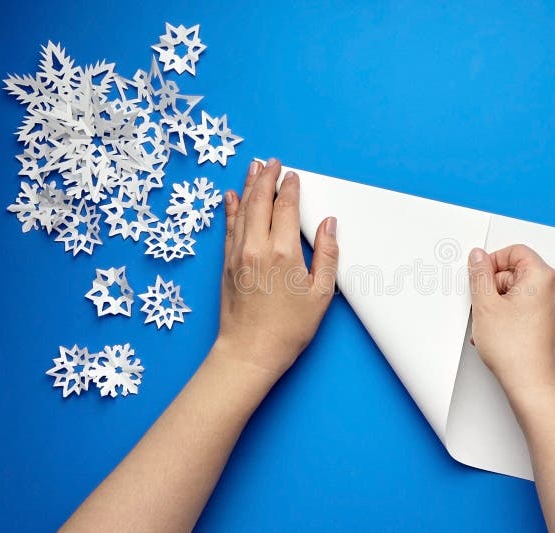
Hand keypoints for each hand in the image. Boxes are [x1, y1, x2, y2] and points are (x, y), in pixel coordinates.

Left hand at [214, 158, 338, 378]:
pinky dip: (230, 209)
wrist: (249, 352)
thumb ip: (327, 255)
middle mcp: (257, 248)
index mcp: (284, 253)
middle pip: (260, 201)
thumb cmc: (288, 329)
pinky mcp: (226, 264)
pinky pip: (228, 227)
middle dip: (267, 178)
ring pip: (242, 210)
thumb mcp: (320, 295)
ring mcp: (237, 255)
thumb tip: (328, 225)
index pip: (286, 208)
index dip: (290, 188)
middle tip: (273, 162)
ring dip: (249, 186)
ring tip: (254, 167)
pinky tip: (231, 196)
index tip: (293, 176)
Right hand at [467, 245, 554, 406]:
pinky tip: (499, 334)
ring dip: (500, 305)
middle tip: (484, 309)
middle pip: (517, 272)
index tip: (479, 278)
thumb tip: (478, 256)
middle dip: (495, 288)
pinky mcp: (554, 324)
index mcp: (543, 277)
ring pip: (521, 292)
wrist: (534, 387)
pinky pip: (529, 308)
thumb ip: (480, 275)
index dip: (492, 263)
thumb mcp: (485, 306)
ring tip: (491, 326)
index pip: (515, 252)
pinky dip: (512, 316)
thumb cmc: (516, 351)